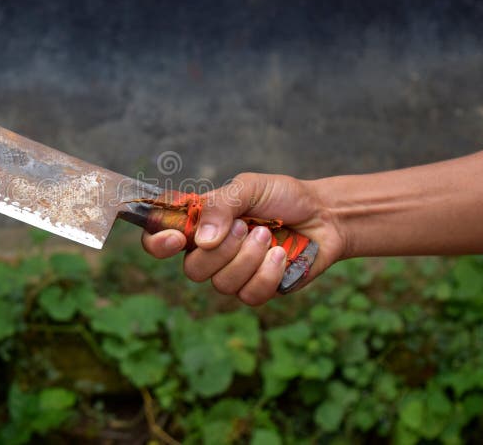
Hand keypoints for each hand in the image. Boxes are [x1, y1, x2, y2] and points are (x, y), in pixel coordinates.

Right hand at [141, 173, 345, 305]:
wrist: (324, 215)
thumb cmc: (283, 196)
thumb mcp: (248, 187)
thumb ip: (220, 205)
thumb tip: (202, 240)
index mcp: (199, 225)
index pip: (158, 240)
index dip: (157, 244)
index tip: (177, 239)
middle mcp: (210, 253)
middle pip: (192, 270)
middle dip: (223, 250)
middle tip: (247, 226)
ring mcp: (233, 274)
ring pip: (222, 284)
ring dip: (249, 258)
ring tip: (268, 235)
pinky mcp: (257, 289)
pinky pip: (249, 295)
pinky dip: (267, 274)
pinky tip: (280, 255)